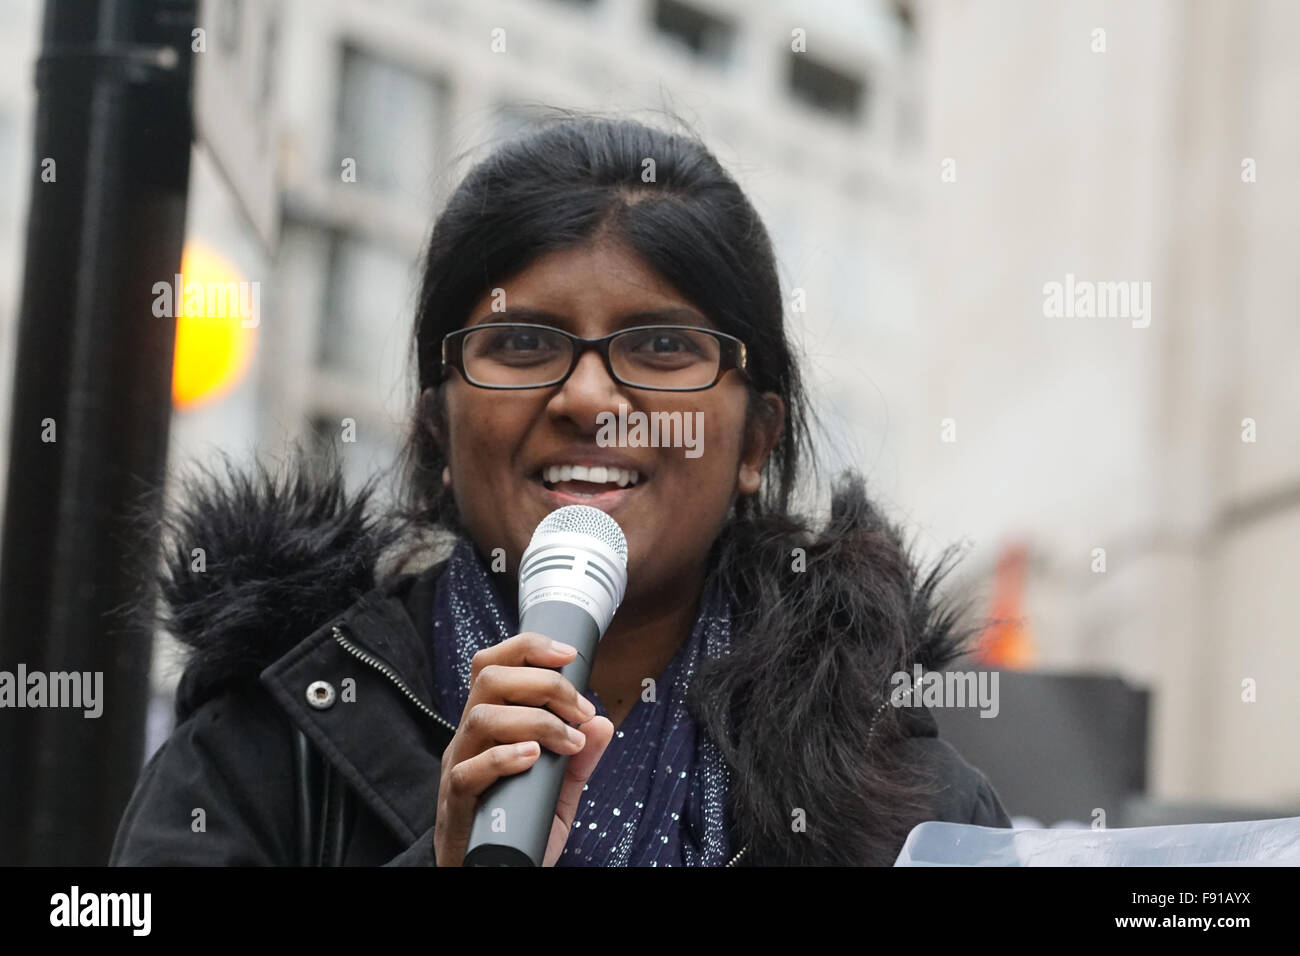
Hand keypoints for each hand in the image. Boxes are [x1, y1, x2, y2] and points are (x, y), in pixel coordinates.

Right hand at [433, 632, 613, 865]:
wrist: (490, 873)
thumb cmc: (517, 828)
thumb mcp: (558, 792)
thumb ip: (578, 760)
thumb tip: (603, 723)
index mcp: (488, 728)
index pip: (493, 667)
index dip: (528, 650)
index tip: (569, 656)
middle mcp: (468, 741)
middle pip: (489, 680)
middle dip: (543, 684)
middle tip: (580, 709)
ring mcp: (457, 770)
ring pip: (481, 719)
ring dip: (535, 721)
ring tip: (569, 741)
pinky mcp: (455, 806)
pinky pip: (469, 772)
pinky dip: (504, 758)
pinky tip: (533, 757)